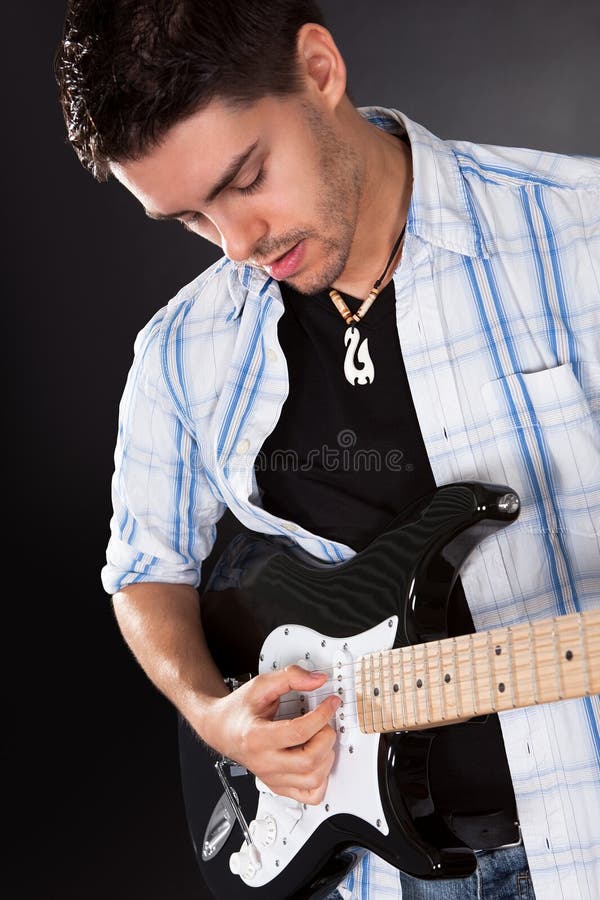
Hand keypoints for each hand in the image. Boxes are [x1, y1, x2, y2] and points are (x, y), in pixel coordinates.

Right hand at [200, 665, 339, 804]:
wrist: (221, 729)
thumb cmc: (239, 710)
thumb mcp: (261, 685)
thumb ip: (290, 677)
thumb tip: (317, 680)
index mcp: (256, 737)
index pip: (298, 732)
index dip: (321, 715)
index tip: (330, 703)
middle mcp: (264, 762)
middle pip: (308, 761)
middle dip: (326, 737)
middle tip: (326, 722)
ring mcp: (271, 777)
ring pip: (312, 781)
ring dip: (326, 758)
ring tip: (321, 739)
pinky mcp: (278, 785)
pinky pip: (309, 795)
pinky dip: (321, 781)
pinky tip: (318, 761)